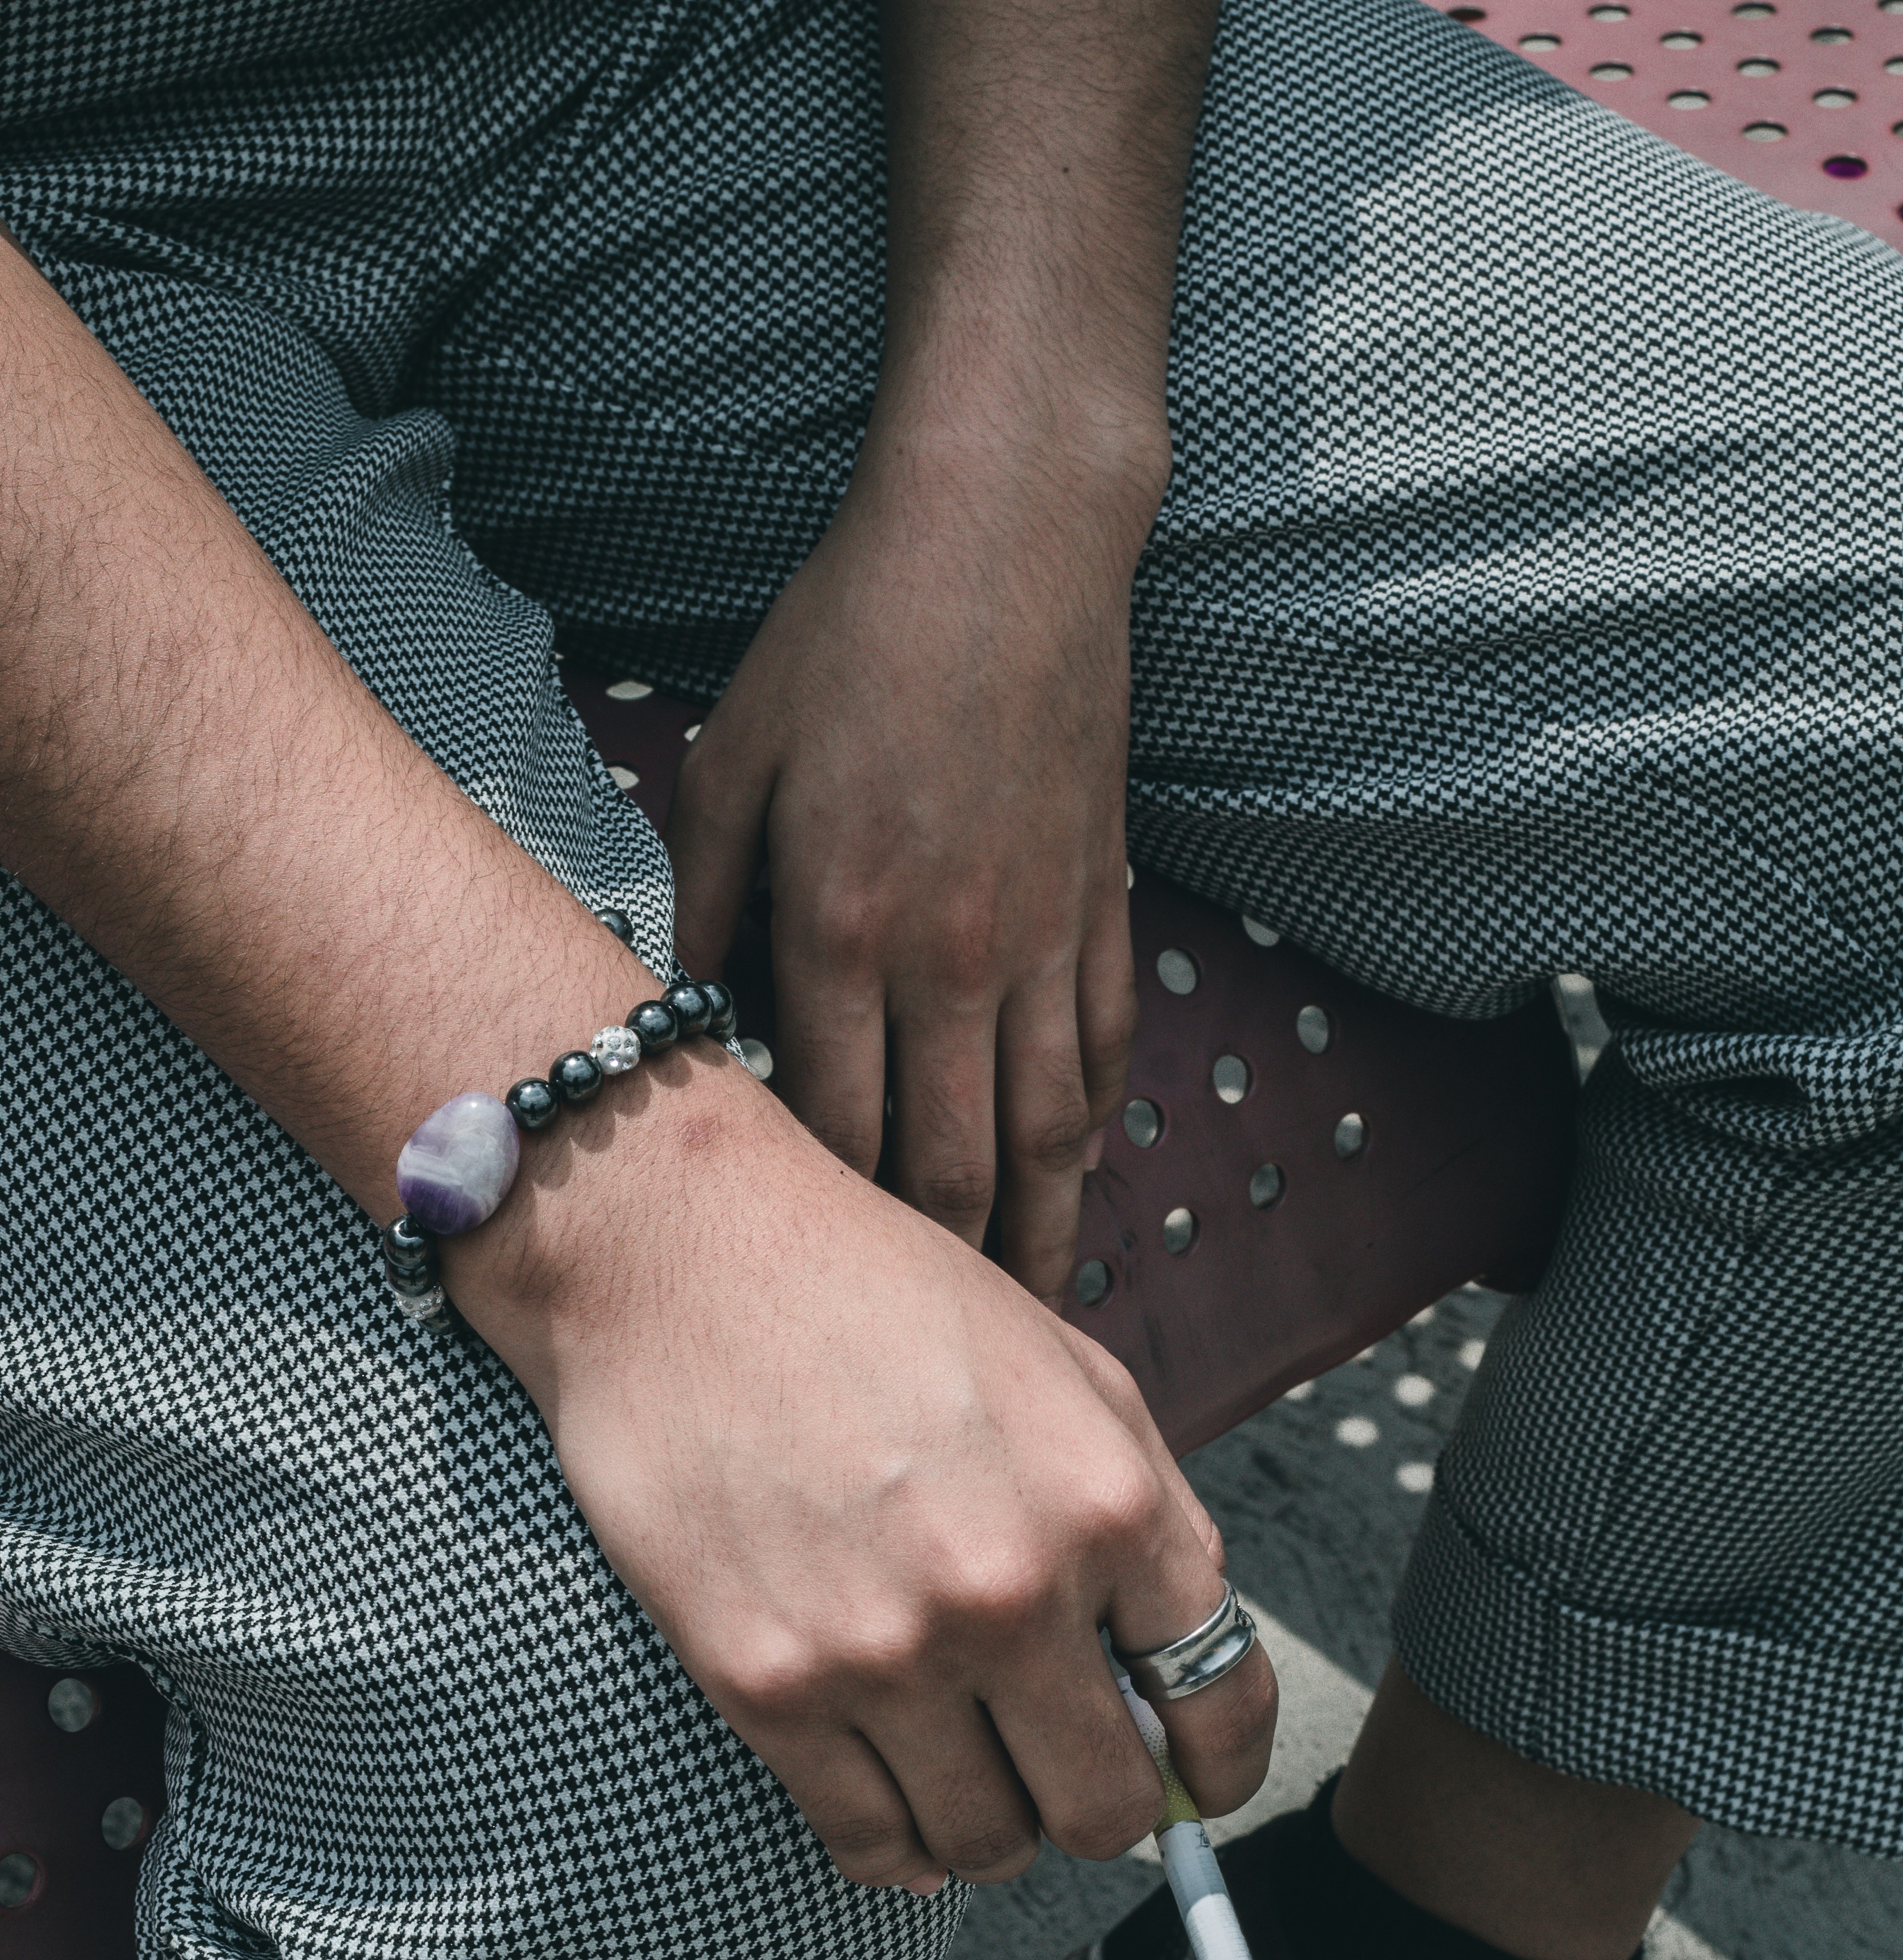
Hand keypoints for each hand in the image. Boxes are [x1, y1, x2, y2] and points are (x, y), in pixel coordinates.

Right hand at [455, 1051, 1276, 1891]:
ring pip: (988, 1846)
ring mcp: (885, 1650)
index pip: (1219, 1706)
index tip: (1194, 1784)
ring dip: (993, 1826)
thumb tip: (1168, 1687)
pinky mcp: (768, 1686)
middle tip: (1061, 1767)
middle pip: (1105, 1811)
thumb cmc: (878, 1301)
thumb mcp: (1069, 1372)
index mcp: (1108, 1504)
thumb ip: (1146, 1524)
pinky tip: (894, 1790)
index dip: (1216, 1767)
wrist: (679, 1256)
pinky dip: (896, 1845)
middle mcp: (1010, 1591)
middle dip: (1101, 1805)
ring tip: (967, 1765)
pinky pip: (868, 1843)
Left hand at [666, 430, 1154, 1300]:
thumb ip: (703, 904)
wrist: (1004, 541)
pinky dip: (1088, 1131)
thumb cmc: (846, 639)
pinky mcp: (1103, 909)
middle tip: (924, 1360)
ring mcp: (1041, 940)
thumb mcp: (730, 761)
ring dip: (1036, 1235)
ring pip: (1050, 1133)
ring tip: (1022, 1315)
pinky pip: (1101, 1053)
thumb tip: (685, 1018)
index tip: (820, 1307)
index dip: (834, 1236)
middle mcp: (951, 957)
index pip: (839, 1134)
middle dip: (939, 1278)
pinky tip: (1072, 1179)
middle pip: (953, 1164)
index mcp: (840, 926)